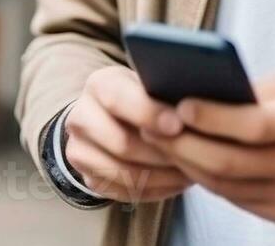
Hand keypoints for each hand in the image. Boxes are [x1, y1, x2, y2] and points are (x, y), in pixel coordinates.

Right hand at [63, 65, 193, 202]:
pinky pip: (126, 192)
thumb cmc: (142, 96)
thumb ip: (162, 91)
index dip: (148, 113)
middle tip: (194, 154)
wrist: (112, 116)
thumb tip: (191, 109)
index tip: (177, 125)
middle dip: (162, 152)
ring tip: (192, 170)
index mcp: (98, 86)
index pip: (117, 99)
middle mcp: (81, 118)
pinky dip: (157, 189)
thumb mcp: (148, 83)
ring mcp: (80, 152)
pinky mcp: (89, 179)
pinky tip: (178, 181)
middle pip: (122, 143)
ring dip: (162, 175)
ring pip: (124, 173)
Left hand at [139, 73, 274, 224]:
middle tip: (153, 125)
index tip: (178, 105)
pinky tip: (189, 161)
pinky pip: (235, 198)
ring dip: (187, 163)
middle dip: (184, 144)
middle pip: (231, 161)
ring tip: (161, 142)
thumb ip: (251, 93)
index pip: (254, 125)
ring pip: (226, 184)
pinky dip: (207, 179)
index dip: (212, 118)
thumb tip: (195, 97)